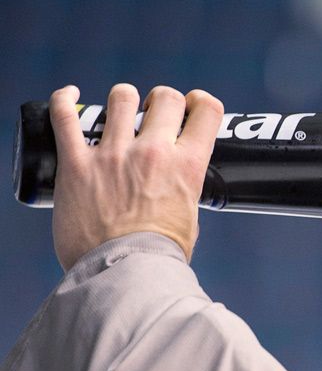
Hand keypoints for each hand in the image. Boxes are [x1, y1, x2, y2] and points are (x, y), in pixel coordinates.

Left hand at [49, 84, 223, 270]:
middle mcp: (153, 152)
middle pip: (166, 98)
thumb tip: (178, 187)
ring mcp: (113, 155)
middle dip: (162, 100)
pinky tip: (69, 95)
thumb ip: (185, 192)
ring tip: (120, 108)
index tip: (192, 105)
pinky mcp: (77, 164)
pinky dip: (64, 100)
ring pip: (122, 98)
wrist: (122, 274)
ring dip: (124, 98)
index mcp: (187, 165)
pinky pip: (66, 118)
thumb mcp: (189, 217)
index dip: (201, 102)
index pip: (207, 110)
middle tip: (154, 114)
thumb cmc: (158, 255)